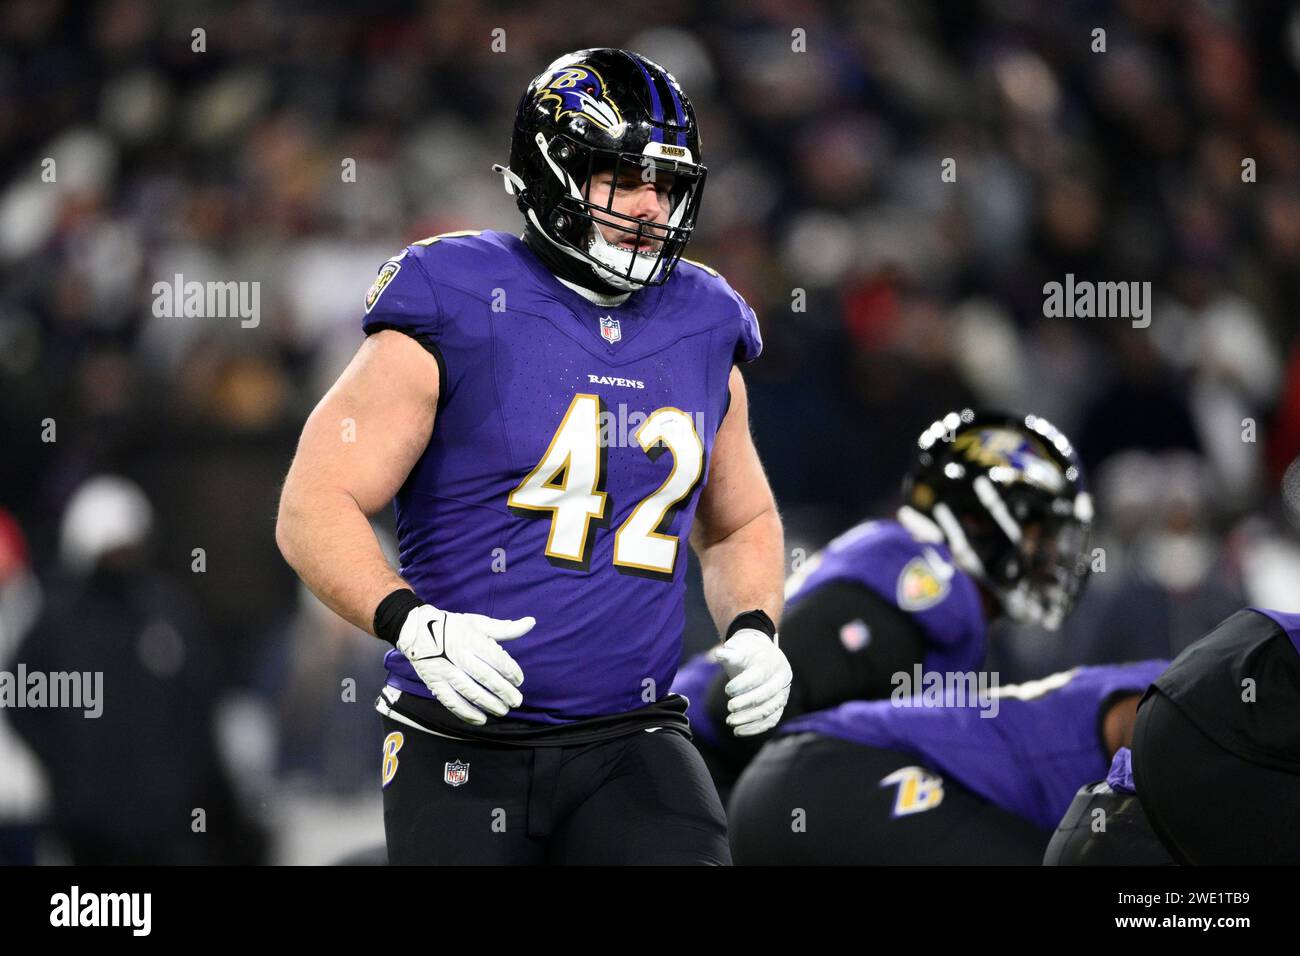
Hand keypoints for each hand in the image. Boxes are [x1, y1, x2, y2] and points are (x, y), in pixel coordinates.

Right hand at [395, 605, 531, 724]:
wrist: (417, 631)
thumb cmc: (454, 627)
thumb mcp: (479, 623)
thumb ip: (505, 628)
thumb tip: (531, 622)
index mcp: (471, 639)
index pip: (496, 658)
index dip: (511, 671)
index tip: (519, 680)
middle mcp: (459, 655)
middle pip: (485, 677)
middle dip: (504, 692)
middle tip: (517, 701)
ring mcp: (445, 671)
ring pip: (470, 691)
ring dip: (489, 704)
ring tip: (503, 711)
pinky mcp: (435, 683)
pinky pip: (451, 701)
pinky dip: (466, 713)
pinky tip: (481, 719)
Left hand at [715, 628, 791, 736]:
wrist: (762, 657)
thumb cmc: (748, 652)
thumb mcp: (740, 647)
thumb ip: (730, 652)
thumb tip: (719, 654)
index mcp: (773, 661)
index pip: (760, 674)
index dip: (744, 683)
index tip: (727, 690)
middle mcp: (782, 678)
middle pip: (767, 694)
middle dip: (747, 702)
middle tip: (729, 707)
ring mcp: (783, 694)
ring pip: (769, 710)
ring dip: (749, 718)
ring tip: (730, 721)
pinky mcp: (779, 707)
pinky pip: (771, 721)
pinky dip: (755, 728)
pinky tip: (738, 731)